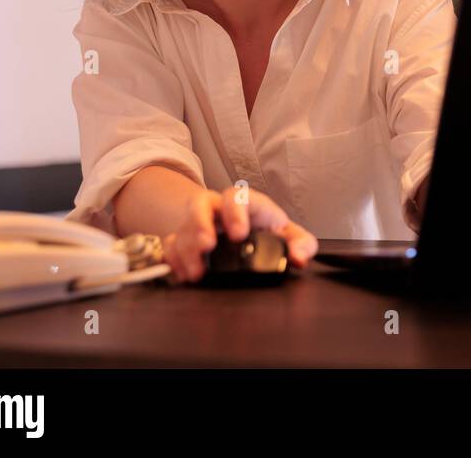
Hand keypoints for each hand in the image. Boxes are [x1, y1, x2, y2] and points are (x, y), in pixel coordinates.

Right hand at [161, 185, 317, 283]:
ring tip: (196, 272)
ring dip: (186, 249)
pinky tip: (181, 274)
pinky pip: (169, 244)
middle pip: (200, 204)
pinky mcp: (184, 240)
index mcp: (246, 204)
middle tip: (206, 246)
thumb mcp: (288, 235)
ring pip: (182, 227)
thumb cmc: (267, 230)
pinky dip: (172, 259)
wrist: (246, 231)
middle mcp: (218, 209)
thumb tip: (299, 257)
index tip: (239, 235)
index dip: (235, 212)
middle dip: (200, 224)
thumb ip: (301, 244)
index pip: (237, 196)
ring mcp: (198, 224)